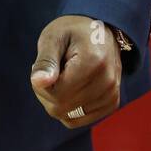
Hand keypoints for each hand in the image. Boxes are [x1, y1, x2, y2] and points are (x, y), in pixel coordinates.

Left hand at [30, 14, 121, 129]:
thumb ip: (45, 61)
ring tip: (64, 77)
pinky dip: (68, 108)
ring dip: (58, 101)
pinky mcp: (111, 104)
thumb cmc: (72, 31)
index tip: (46, 66)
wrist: (100, 30)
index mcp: (93, 62)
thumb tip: (38, 82)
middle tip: (52, 71)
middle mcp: (107, 82)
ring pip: (68, 117)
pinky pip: (78, 120)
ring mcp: (112, 95)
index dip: (42, 84)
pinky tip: (72, 88)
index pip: (57, 94)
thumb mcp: (53, 37)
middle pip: (61, 108)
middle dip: (47, 93)